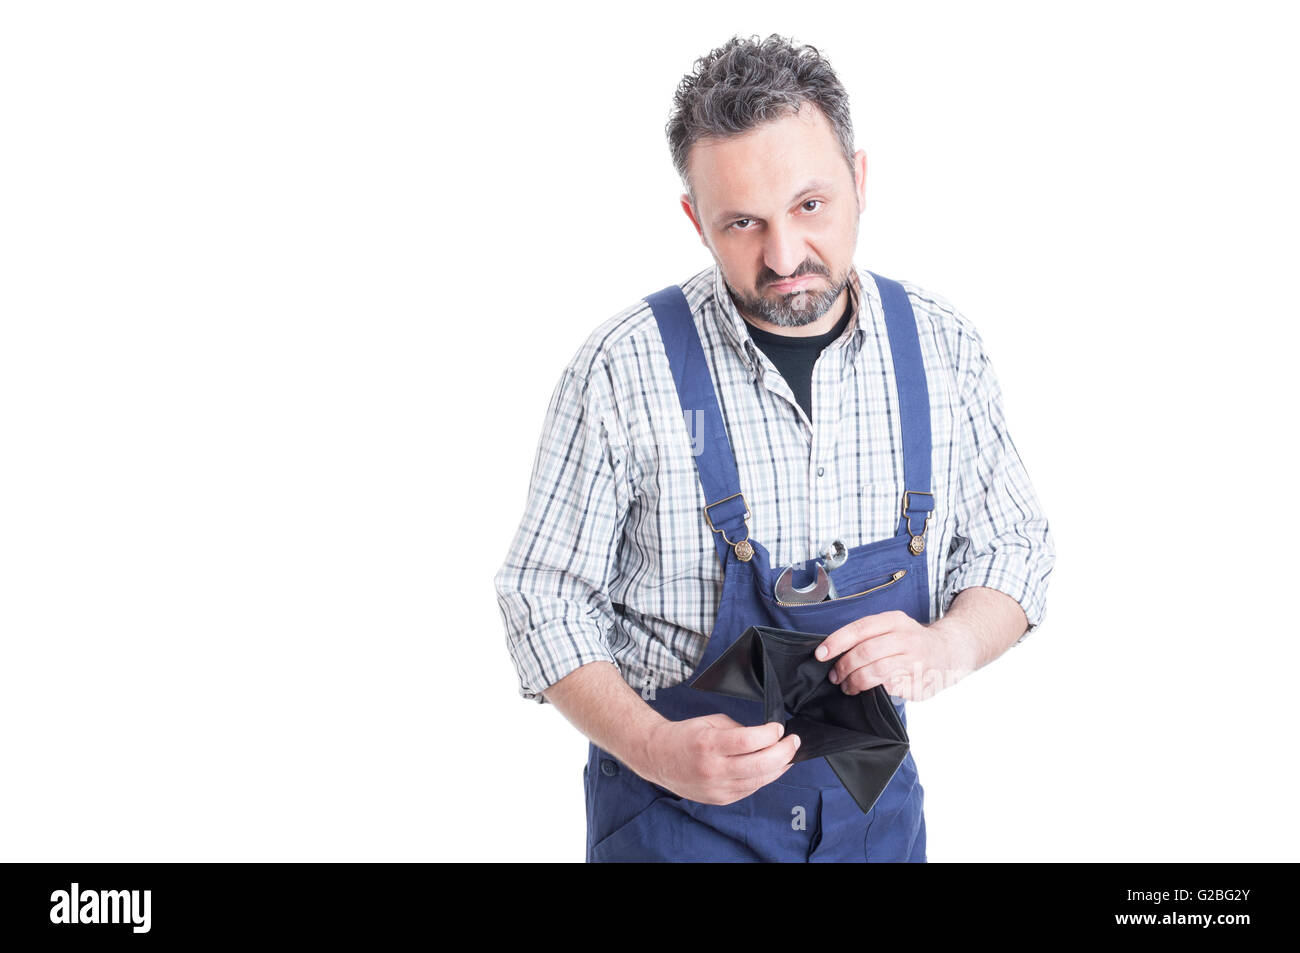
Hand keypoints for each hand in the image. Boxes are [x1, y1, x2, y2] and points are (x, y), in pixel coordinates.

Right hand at [641, 714, 800, 804]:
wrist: (658, 757)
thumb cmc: (685, 736)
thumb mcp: (711, 722)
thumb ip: (738, 729)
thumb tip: (765, 737)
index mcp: (709, 744)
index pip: (749, 741)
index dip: (770, 734)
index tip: (778, 728)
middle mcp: (713, 768)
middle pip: (759, 765)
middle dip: (783, 752)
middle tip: (793, 742)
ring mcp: (716, 788)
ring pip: (759, 781)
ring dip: (779, 767)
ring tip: (787, 756)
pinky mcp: (719, 799)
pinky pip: (749, 789)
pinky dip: (764, 778)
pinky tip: (771, 768)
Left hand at [814, 610, 976, 700]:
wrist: (949, 651)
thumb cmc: (910, 641)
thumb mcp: (892, 627)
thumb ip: (867, 636)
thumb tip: (832, 651)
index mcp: (895, 621)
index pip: (860, 628)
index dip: (837, 641)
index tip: (821, 654)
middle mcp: (907, 638)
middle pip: (866, 652)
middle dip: (844, 666)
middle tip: (835, 676)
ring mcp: (916, 661)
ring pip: (877, 672)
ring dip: (856, 682)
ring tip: (848, 687)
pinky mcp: (921, 682)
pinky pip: (892, 689)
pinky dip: (877, 692)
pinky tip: (871, 692)